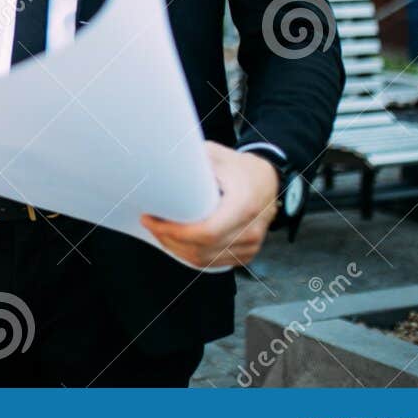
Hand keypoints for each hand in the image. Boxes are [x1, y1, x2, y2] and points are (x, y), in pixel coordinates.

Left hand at [140, 141, 279, 269]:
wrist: (268, 179)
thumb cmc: (239, 166)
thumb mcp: (216, 155)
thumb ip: (191, 161)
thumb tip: (158, 164)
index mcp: (244, 205)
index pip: (206, 232)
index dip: (175, 231)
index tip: (152, 219)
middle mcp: (251, 229)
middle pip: (201, 249)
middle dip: (169, 239)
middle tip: (149, 223)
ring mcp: (251, 245)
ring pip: (205, 260)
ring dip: (176, 249)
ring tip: (158, 231)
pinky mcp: (247, 253)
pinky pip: (213, 262)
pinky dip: (190, 255)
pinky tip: (176, 241)